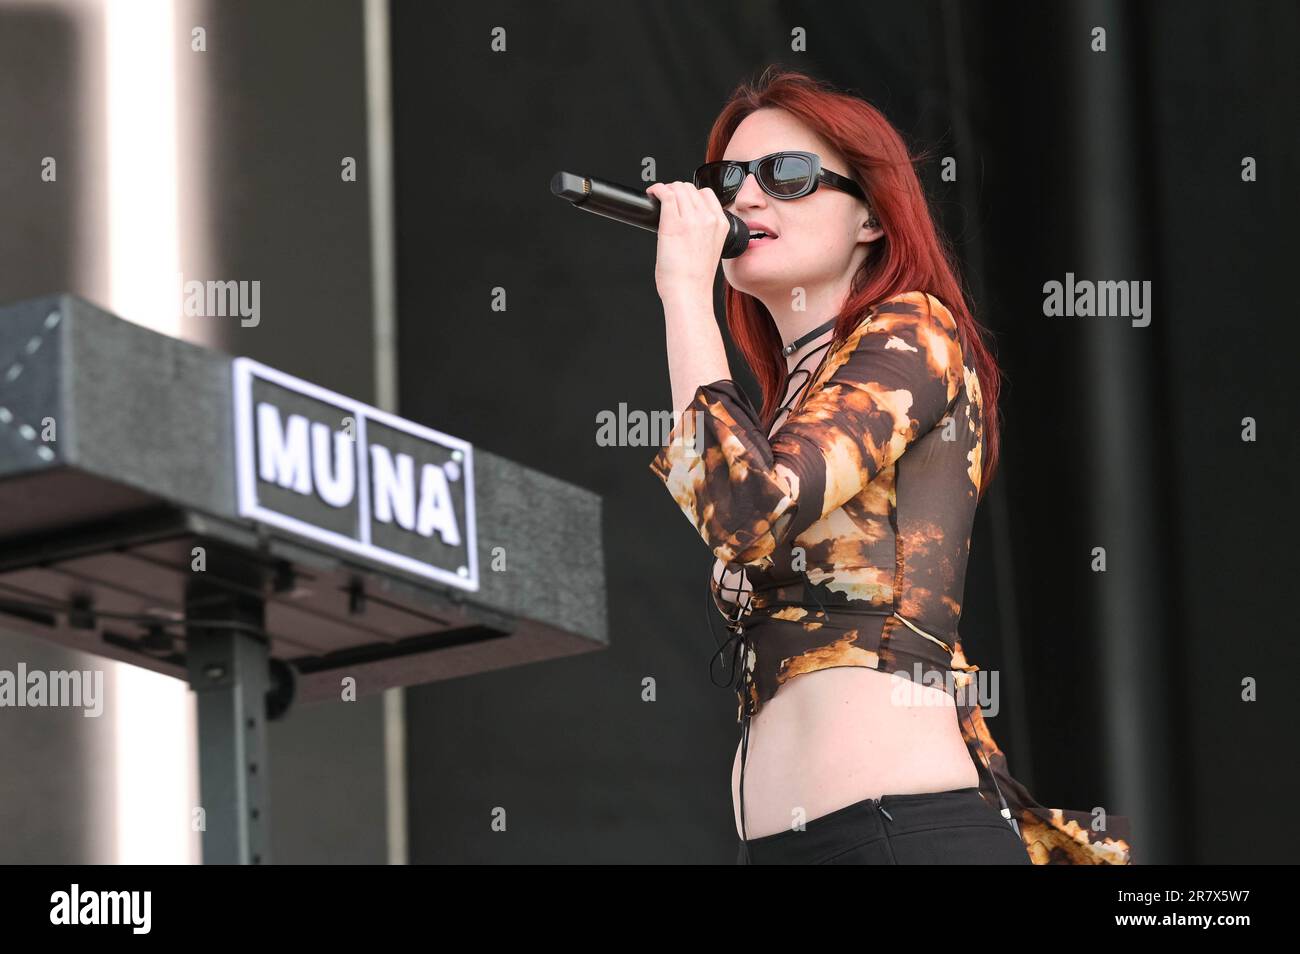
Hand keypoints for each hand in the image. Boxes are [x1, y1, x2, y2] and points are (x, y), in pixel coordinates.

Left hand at [645, 181, 730, 301]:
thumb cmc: (695, 279)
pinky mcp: (673, 223)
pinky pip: (666, 194)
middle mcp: (709, 218)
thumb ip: (704, 232)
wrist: (689, 293)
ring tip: (658, 198)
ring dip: (666, 190)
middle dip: (676, 191)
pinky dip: (657, 190)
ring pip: (678, 188)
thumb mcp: (710, 249)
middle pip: (690, 188)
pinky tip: (652, 194)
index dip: (691, 194)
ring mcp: (692, 219)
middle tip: (666, 201)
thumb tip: (687, 222)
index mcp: (722, 224)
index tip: (681, 201)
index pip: (706, 194)